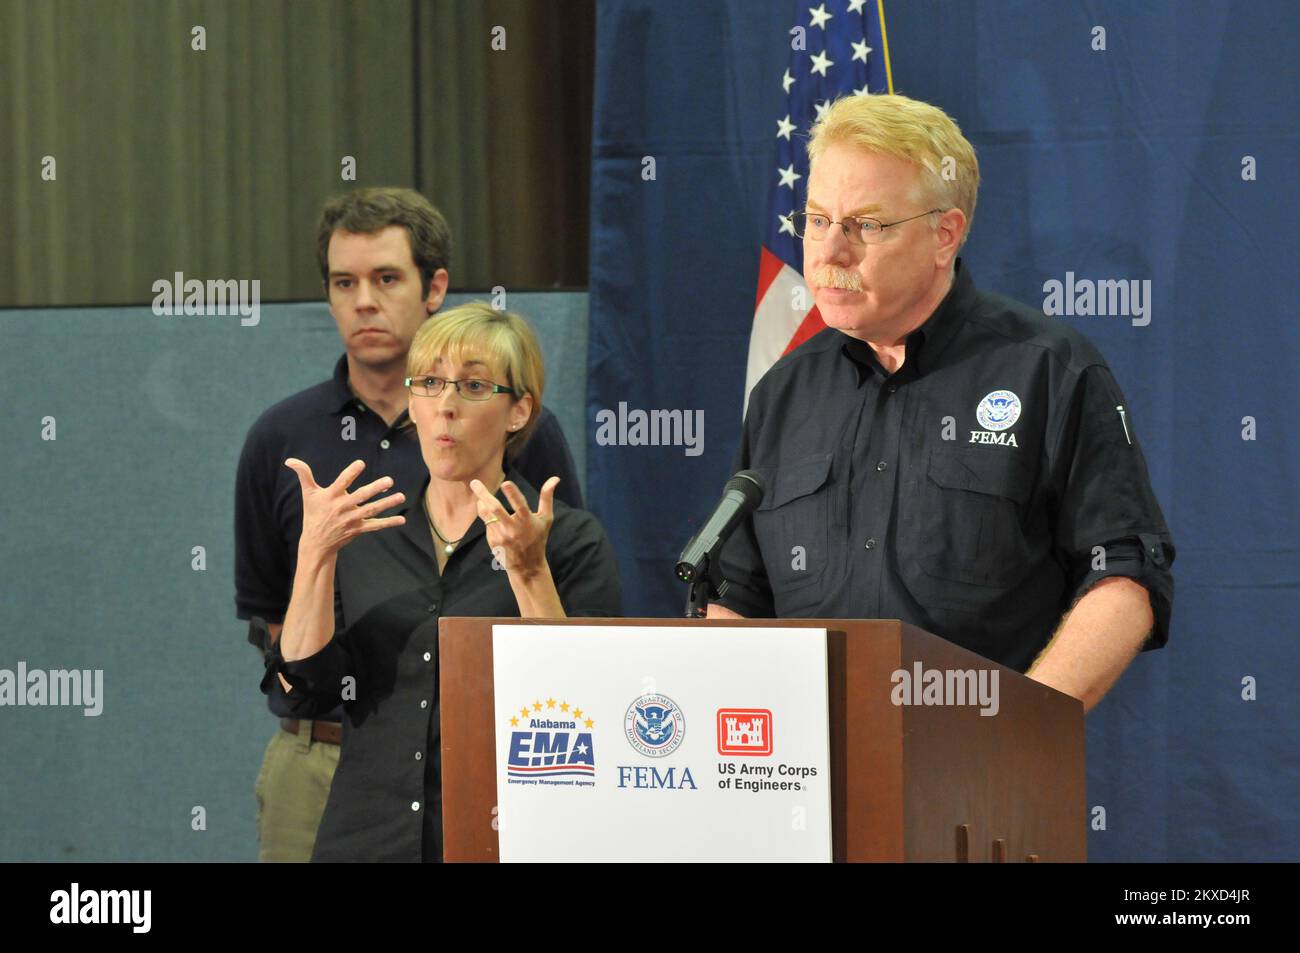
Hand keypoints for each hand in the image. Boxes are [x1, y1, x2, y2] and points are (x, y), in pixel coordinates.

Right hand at [285, 458, 405, 559]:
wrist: (316, 542)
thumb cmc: (313, 514)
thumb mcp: (308, 494)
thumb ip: (303, 475)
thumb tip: (290, 461)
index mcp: (331, 496)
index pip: (342, 482)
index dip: (351, 473)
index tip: (361, 463)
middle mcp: (343, 507)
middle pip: (361, 496)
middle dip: (375, 489)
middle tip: (389, 480)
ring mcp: (352, 519)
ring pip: (372, 510)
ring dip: (387, 504)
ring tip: (401, 496)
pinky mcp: (358, 529)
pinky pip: (375, 526)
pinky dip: (388, 523)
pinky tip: (402, 520)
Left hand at [470, 476, 558, 579]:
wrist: (527, 566)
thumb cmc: (538, 538)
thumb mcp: (546, 519)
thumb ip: (547, 498)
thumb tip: (555, 478)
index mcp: (527, 521)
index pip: (520, 505)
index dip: (513, 494)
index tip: (505, 483)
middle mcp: (513, 528)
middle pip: (495, 508)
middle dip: (483, 494)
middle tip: (474, 483)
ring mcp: (501, 536)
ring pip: (487, 515)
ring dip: (482, 504)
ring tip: (480, 498)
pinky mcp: (493, 541)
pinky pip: (488, 524)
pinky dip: (489, 519)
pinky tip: (496, 522)